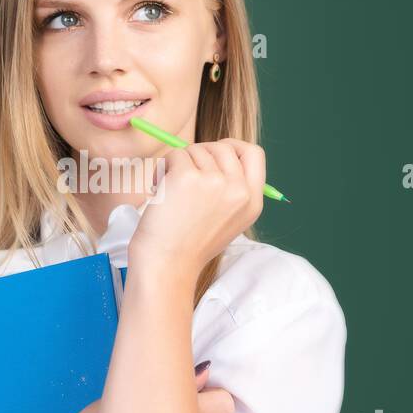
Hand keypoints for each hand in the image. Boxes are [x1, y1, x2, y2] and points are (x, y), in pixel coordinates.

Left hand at [130, 138, 265, 280]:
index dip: (233, 147)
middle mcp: (238, 190)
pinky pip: (175, 154)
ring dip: (179, 163)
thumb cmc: (188, 246)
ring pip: (196, 149)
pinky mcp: (188, 177)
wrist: (166, 266)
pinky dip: (163, 167)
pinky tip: (159, 189)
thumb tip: (214, 154)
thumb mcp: (227, 221)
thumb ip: (231, 190)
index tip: (214, 153)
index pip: (253, 154)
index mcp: (252, 202)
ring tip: (170, 190)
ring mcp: (215, 182)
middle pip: (222, 147)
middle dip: (200, 155)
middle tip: (184, 174)